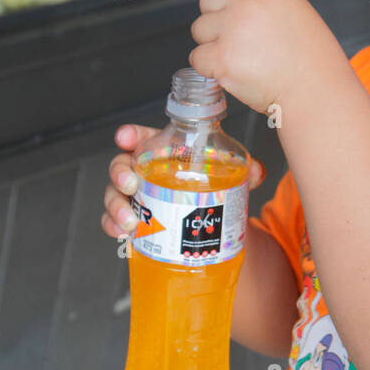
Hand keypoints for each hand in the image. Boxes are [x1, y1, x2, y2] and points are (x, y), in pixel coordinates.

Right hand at [101, 122, 265, 239]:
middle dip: (120, 173)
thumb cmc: (209, 187)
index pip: (142, 138)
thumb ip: (243, 170)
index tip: (125, 137)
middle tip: (130, 184)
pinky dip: (114, 227)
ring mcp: (137, 197)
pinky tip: (124, 234)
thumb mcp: (227, 175)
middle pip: (121, 166)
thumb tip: (255, 172)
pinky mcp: (135, 222)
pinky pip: (115, 222)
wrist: (209, 223)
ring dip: (117, 206)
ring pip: (115, 196)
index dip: (130, 134)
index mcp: (163, 152)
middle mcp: (144, 172)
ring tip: (130, 221)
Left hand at [188, 0, 340, 116]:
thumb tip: (235, 11)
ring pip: (199, 31)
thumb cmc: (313, 62)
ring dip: (212, 46)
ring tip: (239, 62)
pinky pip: (197, 59)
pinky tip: (232, 75)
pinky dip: (209, 70)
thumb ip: (266, 7)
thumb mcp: (297, 15)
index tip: (243, 29)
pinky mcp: (222, 57)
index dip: (234, 12)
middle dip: (217, 24)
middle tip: (237, 46)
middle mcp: (248, 1)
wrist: (317, 92)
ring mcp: (233, 28)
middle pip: (208, 4)